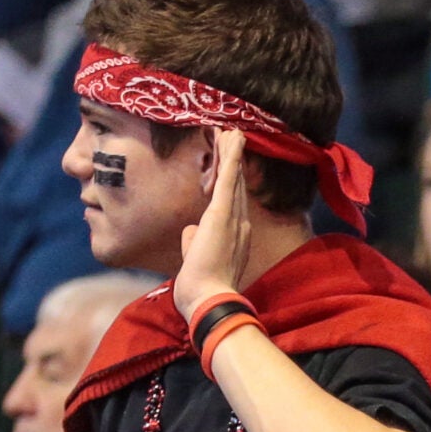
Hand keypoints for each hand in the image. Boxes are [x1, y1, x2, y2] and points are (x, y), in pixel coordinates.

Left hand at [174, 129, 254, 324]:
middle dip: (234, 161)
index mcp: (234, 237)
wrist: (210, 299)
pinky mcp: (222, 215)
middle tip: (234, 136)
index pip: (232, 203)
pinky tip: (232, 140)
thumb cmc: (202, 287)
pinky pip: (228, 181)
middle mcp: (239, 225)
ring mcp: (233, 219)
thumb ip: (195, 242)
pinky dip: (231, 159)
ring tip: (233, 132)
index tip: (230, 164)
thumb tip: (191, 232)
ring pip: (233, 179)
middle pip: (235, 186)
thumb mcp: (197, 260)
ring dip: (233, 153)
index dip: (231, 181)